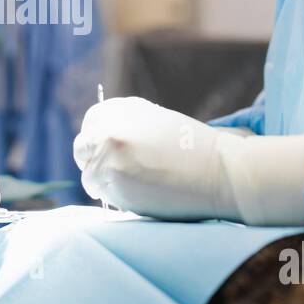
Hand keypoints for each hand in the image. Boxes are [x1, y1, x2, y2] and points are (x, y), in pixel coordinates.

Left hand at [73, 96, 228, 218]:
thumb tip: (103, 142)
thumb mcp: (159, 124)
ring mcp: (109, 154)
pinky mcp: (114, 182)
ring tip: (136, 184)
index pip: (92, 121)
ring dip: (105, 181)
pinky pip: (102, 193)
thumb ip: (130, 128)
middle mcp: (112, 126)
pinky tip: (141, 193)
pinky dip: (116, 196)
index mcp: (124, 108)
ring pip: (89, 174)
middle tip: (116, 171)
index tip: (106, 151)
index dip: (98, 138)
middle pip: (82, 146)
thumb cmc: (197, 150)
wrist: (221, 172)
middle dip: (94, 159)